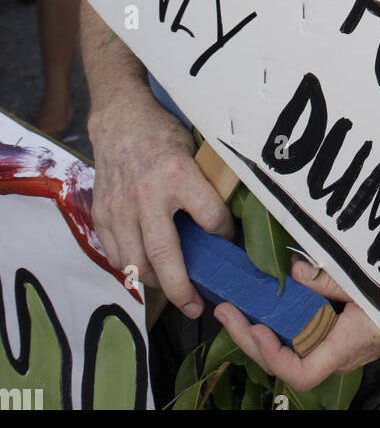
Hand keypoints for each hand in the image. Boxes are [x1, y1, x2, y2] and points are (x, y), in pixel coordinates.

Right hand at [88, 87, 234, 316]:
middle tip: (196, 307)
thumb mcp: (194, 151)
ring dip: (155, 285)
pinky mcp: (102, 214)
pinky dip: (130, 269)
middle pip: (166, 256)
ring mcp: (120, 208)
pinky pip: (114, 255)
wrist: (120, 119)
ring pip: (136, 263)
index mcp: (179, 175)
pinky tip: (145, 271)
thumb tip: (228, 222)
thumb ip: (207, 185)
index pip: (212, 218)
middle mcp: (147, 195)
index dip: (226, 235)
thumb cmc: (162, 135)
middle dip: (183, 289)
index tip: (229, 240)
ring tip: (172, 292)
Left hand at [213, 255, 379, 389]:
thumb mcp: (366, 281)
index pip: (299, 372)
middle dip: (251, 339)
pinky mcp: (339, 338)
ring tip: (240, 308)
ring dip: (263, 332)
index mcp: (343, 346)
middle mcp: (337, 356)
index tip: (255, 326)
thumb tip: (290, 272)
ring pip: (291, 352)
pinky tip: (271, 306)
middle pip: (285, 363)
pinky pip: (304, 339)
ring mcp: (337, 350)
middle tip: (226, 311)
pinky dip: (283, 325)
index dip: (272, 355)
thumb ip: (327, 278)